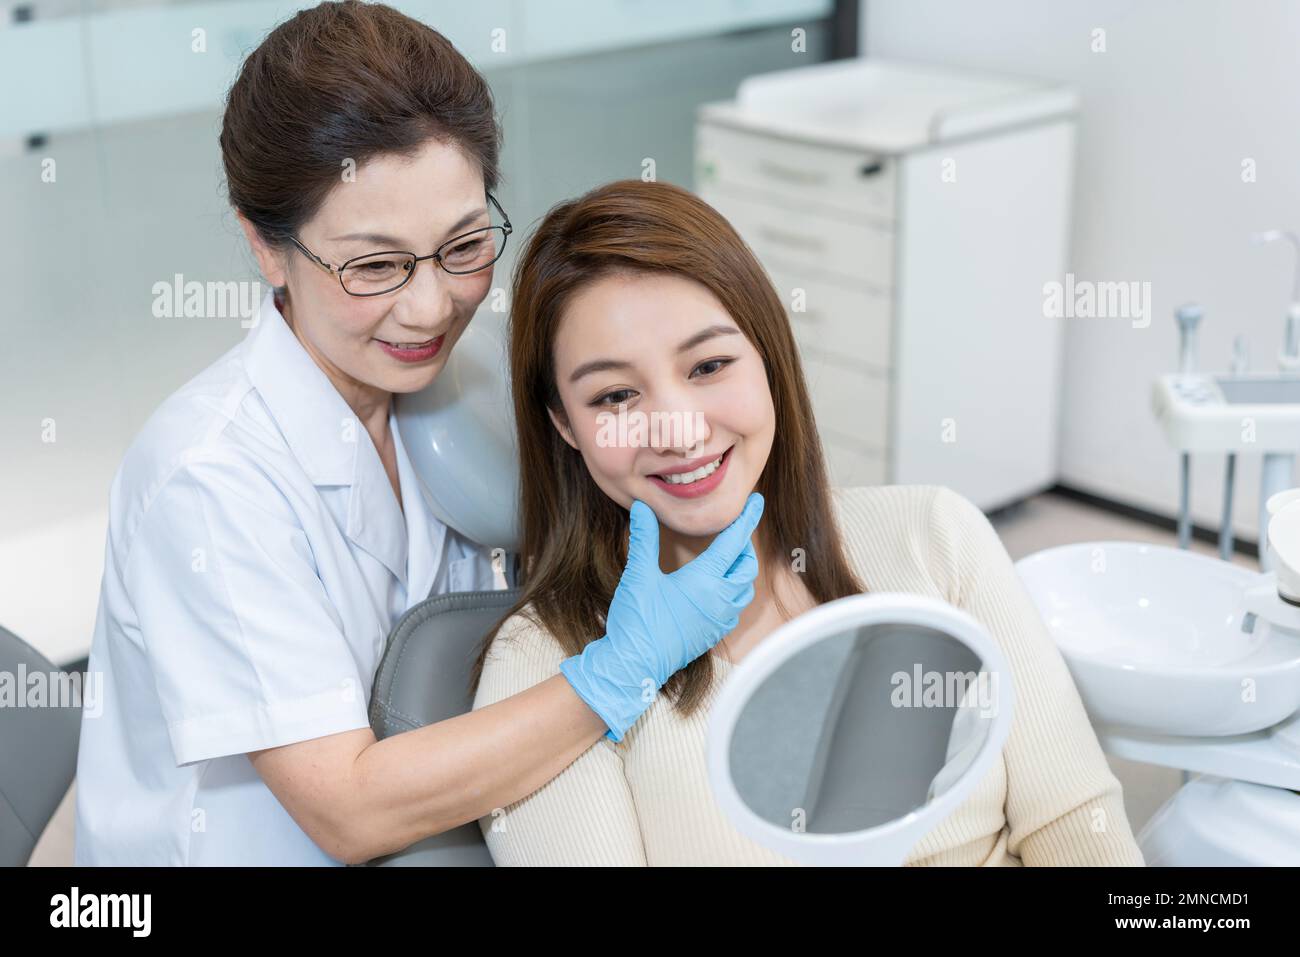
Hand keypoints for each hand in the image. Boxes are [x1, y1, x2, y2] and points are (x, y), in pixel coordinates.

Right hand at [559, 492, 764, 740]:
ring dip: (742, 570)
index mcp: (704, 580)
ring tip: (729, 558)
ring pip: (744, 589)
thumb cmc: (637, 620)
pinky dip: (734, 593)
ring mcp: (719, 620)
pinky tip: (718, 590)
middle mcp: (719, 599)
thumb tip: (642, 507)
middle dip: (744, 545)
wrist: (635, 665)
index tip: (757, 501)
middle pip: (746, 566)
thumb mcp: (639, 575)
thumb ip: (644, 538)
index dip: (747, 519)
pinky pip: (736, 609)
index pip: (734, 542)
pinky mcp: (713, 635)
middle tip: (733, 532)